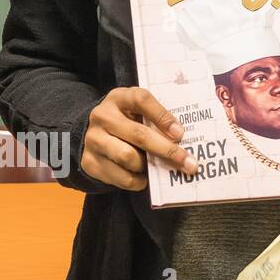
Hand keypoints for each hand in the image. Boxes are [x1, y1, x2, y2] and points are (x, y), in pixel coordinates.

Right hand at [81, 87, 197, 190]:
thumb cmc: (126, 122)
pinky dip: (138, 181)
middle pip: (138, 134)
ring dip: (148, 165)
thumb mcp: (137, 112)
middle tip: (189, 163)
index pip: (141, 100)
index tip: (180, 133)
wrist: (92, 136)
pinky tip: (142, 176)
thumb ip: (155, 121)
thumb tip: (183, 143)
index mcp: (118, 98)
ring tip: (156, 166)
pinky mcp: (90, 162)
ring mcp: (93, 139)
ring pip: (128, 157)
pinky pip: (122, 177)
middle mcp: (102, 116)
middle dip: (167, 150)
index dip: (162, 116)